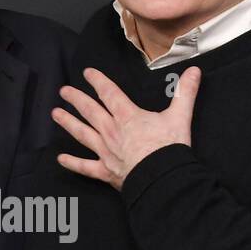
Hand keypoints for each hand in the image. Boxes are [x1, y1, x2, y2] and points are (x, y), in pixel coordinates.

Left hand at [53, 66, 200, 189]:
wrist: (162, 179)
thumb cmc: (169, 148)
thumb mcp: (180, 117)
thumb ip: (185, 93)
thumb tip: (195, 71)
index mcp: (128, 116)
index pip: (109, 93)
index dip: (98, 81)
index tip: (87, 73)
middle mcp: (112, 131)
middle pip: (90, 111)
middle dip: (77, 99)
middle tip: (64, 91)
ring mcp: (106, 152)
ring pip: (82, 134)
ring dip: (68, 123)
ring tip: (55, 114)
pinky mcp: (106, 171)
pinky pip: (85, 167)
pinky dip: (73, 163)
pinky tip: (60, 159)